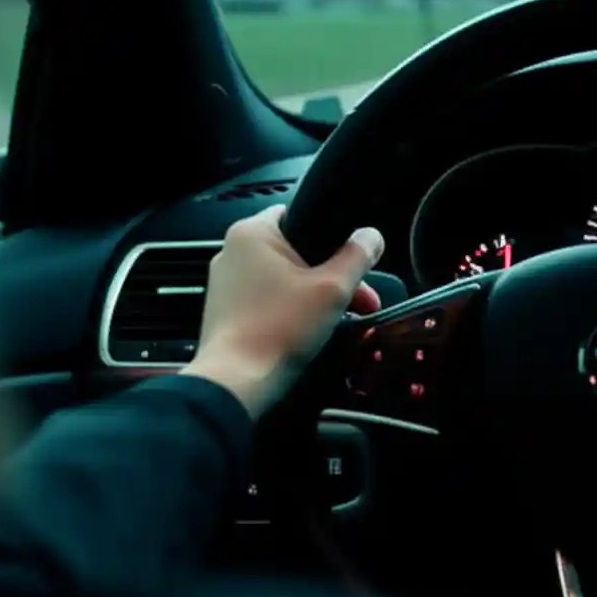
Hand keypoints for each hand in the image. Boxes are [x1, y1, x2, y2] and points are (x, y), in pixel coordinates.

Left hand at [181, 205, 384, 416]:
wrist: (236, 382)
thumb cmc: (283, 326)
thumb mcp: (333, 288)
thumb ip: (358, 256)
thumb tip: (372, 235)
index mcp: (252, 233)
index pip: (300, 214)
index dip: (334, 235)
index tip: (357, 261)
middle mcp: (232, 252)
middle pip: (297, 252)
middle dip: (334, 274)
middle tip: (363, 300)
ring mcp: (225, 283)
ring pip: (284, 278)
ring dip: (317, 294)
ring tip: (344, 318)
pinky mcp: (226, 312)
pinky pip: (268, 300)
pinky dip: (292, 309)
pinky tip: (313, 330)